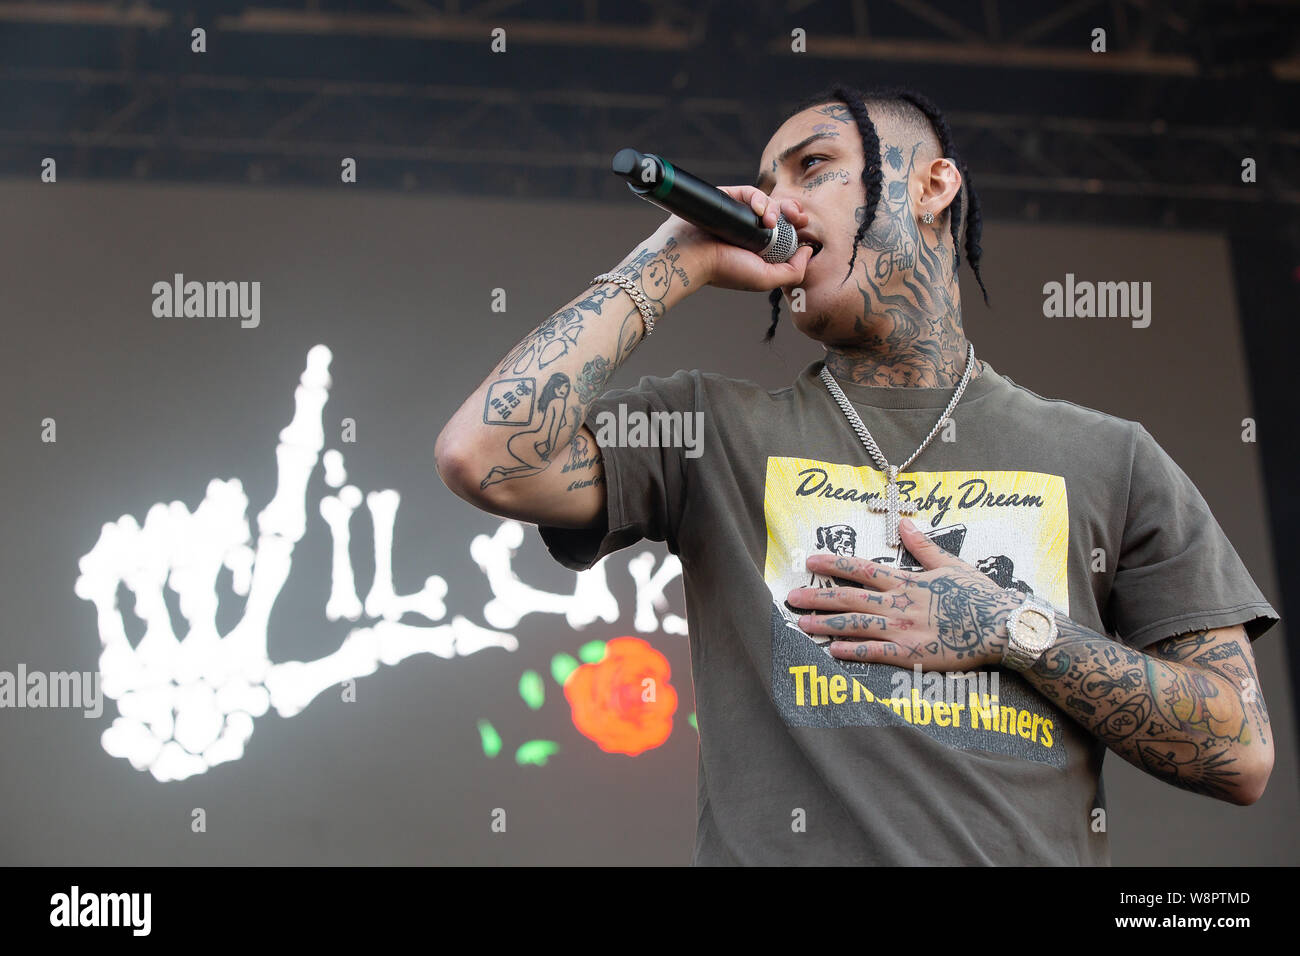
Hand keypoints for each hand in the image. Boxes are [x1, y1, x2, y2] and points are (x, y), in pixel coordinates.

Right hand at [656, 186, 813, 292]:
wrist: (692, 257)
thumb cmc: (724, 271)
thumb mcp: (766, 279)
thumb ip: (793, 271)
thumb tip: (807, 250)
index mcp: (761, 248)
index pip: (787, 231)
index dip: (798, 226)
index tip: (803, 226)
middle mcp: (750, 230)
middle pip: (781, 212)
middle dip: (793, 211)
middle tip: (797, 216)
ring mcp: (739, 214)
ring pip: (768, 201)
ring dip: (775, 208)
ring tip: (768, 220)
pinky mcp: (728, 199)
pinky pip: (750, 192)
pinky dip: (758, 198)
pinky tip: (759, 210)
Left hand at [786, 518, 1021, 670]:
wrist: (1001, 626)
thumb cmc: (979, 595)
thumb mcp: (951, 564)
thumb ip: (922, 546)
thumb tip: (903, 523)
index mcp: (907, 581)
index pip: (861, 569)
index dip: (833, 564)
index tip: (810, 561)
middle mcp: (899, 603)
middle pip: (849, 597)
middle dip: (818, 596)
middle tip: (791, 597)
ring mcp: (903, 629)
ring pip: (856, 625)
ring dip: (826, 623)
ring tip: (801, 623)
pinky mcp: (912, 653)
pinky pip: (876, 653)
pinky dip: (853, 651)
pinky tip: (832, 650)